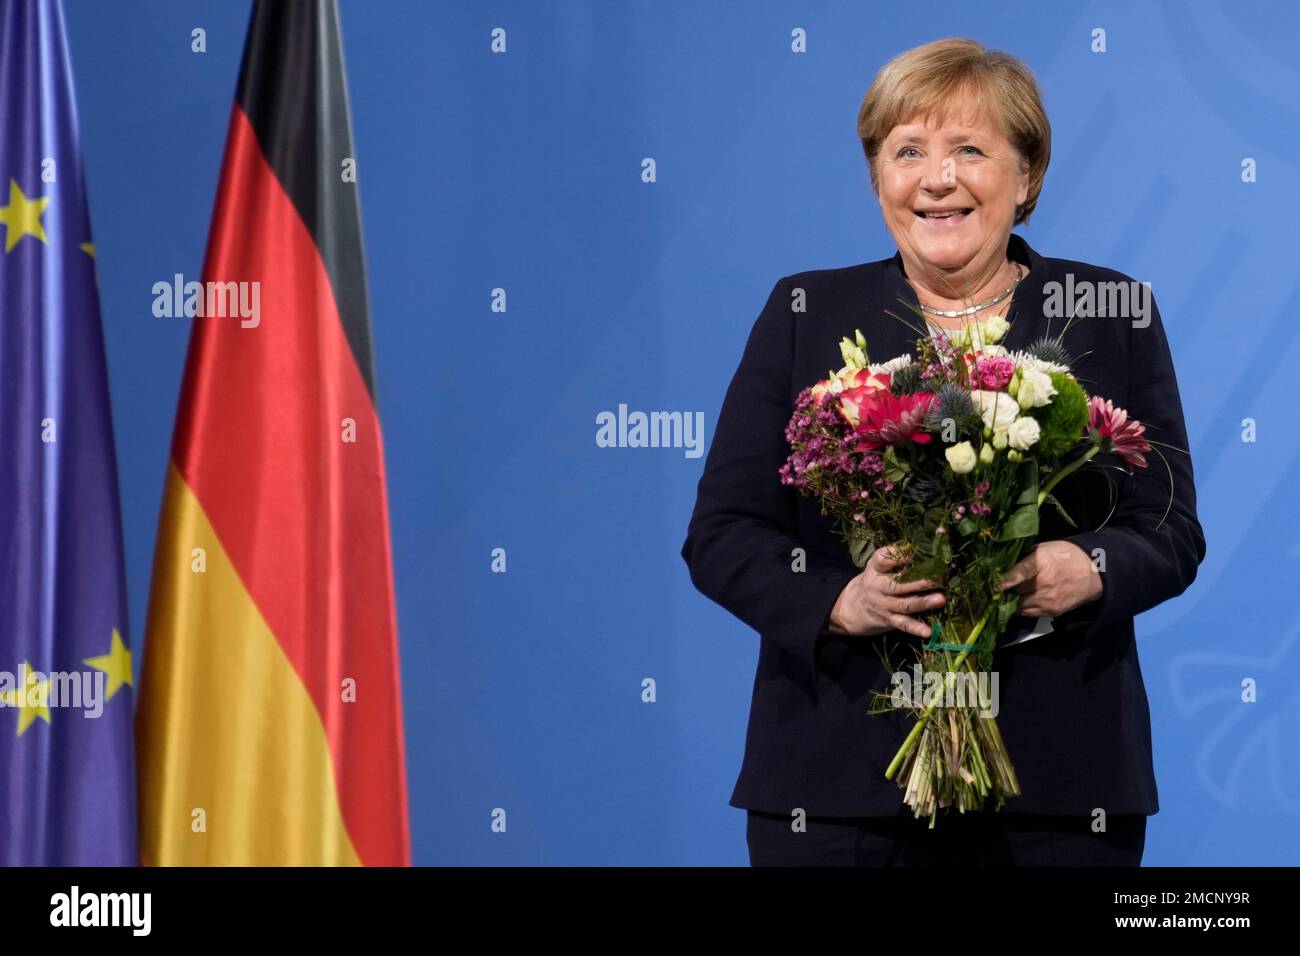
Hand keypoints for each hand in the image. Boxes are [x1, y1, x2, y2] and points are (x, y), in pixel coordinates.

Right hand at [827, 545, 945, 638]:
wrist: (852, 608)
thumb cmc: (875, 581)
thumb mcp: (878, 566)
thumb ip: (897, 557)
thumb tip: (926, 548)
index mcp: (875, 569)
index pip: (882, 559)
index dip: (897, 556)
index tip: (914, 552)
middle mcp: (878, 587)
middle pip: (897, 584)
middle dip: (919, 581)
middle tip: (939, 578)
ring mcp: (883, 605)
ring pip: (904, 604)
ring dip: (923, 602)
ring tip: (941, 599)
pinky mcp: (889, 620)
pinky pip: (903, 624)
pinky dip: (915, 628)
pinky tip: (928, 632)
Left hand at [996, 541, 1102, 616]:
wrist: (1095, 572)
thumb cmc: (1067, 555)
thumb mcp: (1045, 548)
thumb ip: (1025, 558)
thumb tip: (1004, 565)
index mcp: (1041, 563)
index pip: (1016, 575)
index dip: (1001, 581)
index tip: (990, 584)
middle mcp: (1044, 583)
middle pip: (1014, 591)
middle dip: (1009, 588)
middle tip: (1009, 583)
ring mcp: (1048, 600)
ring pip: (1019, 605)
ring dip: (1017, 598)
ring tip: (1022, 590)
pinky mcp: (1052, 611)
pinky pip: (1028, 613)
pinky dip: (1025, 606)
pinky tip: (1030, 597)